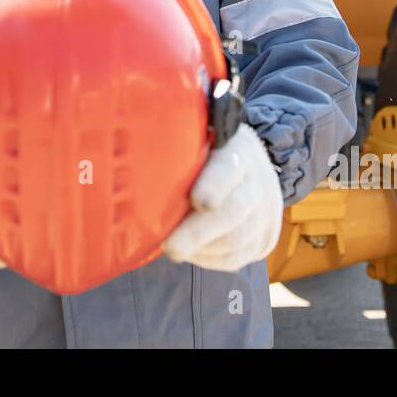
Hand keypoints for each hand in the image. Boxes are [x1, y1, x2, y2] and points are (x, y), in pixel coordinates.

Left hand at [162, 124, 282, 271]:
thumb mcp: (199, 137)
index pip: (229, 166)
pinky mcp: (265, 237)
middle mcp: (257, 179)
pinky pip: (237, 257)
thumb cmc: (209, 153)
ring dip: (201, 248)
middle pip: (233, 210)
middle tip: (170, 246)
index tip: (197, 200)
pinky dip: (210, 258)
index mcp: (237, 148)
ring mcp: (265, 210)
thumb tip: (131, 160)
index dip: (215, 184)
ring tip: (172, 248)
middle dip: (200, 232)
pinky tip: (192, 253)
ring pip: (236, 239)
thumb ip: (176, 147)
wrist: (253, 169)